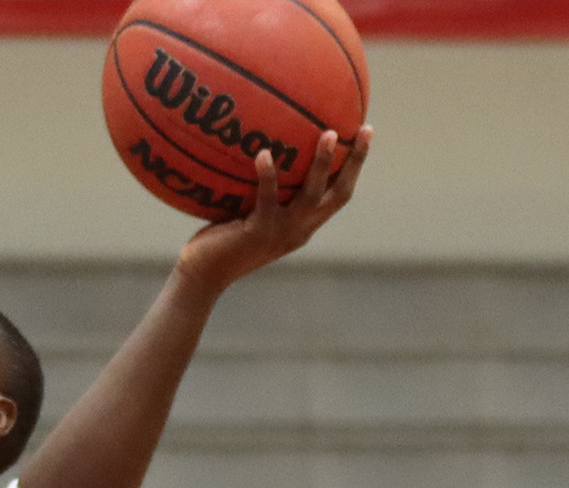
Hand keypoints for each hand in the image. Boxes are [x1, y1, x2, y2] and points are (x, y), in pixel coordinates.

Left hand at [174, 125, 373, 294]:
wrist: (203, 276)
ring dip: (321, 164)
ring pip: (310, 195)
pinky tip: (263, 154)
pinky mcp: (258, 232)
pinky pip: (267, 198)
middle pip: (339, 194)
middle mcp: (299, 230)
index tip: (365, 135)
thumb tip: (261, 148)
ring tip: (328, 134)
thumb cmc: (220, 242)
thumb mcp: (250, 215)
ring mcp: (281, 232)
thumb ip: (262, 192)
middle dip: (355, 163)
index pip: (338, 195)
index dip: (355, 167)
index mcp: (303, 226)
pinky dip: (268, 176)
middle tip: (364, 130)